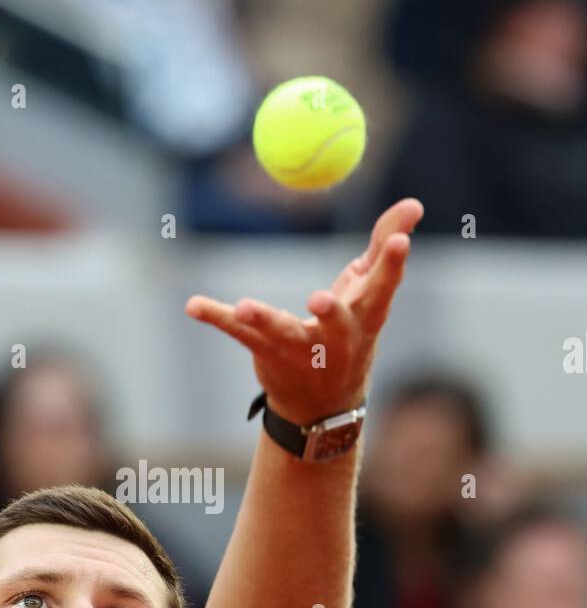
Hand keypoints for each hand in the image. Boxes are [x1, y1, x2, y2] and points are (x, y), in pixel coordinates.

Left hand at [184, 197, 423, 425]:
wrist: (322, 403)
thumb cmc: (350, 332)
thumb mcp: (369, 292)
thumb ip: (384, 245)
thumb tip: (414, 204)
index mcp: (365, 319)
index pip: (383, 289)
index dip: (392, 265)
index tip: (400, 241)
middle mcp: (336, 340)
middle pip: (335, 325)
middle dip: (330, 313)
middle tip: (318, 300)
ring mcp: (299, 349)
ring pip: (280, 333)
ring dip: (264, 320)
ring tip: (245, 307)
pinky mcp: (265, 352)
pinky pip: (238, 333)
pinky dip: (215, 316)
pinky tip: (193, 306)